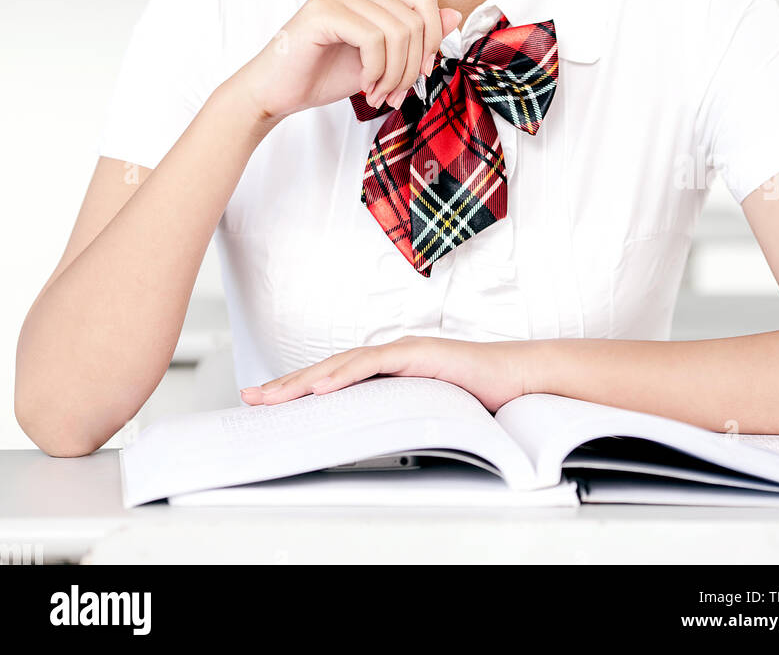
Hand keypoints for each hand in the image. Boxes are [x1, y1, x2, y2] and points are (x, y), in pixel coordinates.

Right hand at [233, 0, 461, 121]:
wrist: (276, 93)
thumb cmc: (322, 73)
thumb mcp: (382, 57)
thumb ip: (415, 35)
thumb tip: (455, 14)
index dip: (432, 39)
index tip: (420, 72)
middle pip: (414, 17)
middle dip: (411, 65)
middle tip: (393, 93)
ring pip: (398, 31)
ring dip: (394, 74)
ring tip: (377, 93)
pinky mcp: (323, 10)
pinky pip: (374, 40)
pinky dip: (376, 71)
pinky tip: (363, 86)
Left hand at [239, 334, 532, 413]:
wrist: (516, 377)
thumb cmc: (479, 396)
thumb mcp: (426, 411)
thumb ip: (396, 415)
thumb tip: (364, 438)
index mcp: (389, 370)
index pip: (335, 379)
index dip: (299, 389)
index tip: (267, 402)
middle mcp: (390, 355)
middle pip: (329, 369)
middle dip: (288, 385)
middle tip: (251, 398)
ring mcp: (403, 351)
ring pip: (344, 364)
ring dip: (306, 380)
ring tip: (275, 396)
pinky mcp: (419, 353)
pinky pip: (375, 364)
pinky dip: (346, 374)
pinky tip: (322, 387)